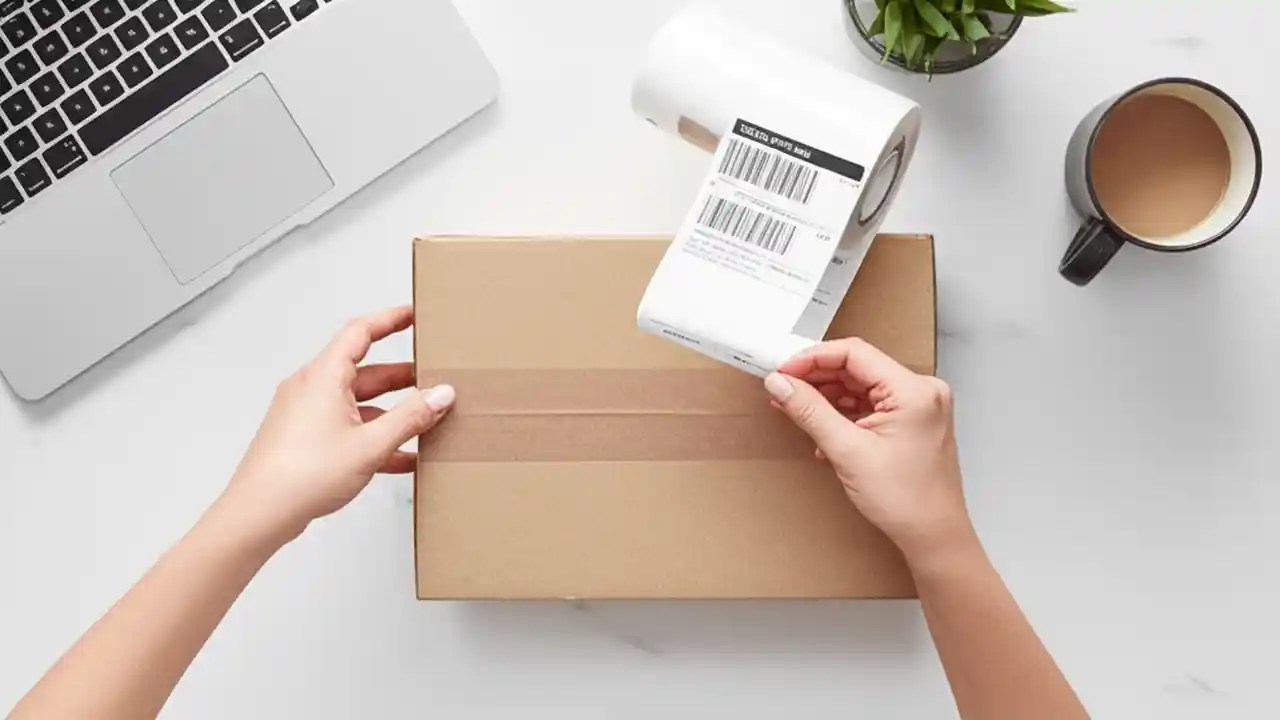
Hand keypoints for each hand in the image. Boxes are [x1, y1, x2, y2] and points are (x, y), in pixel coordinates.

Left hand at [224, 306, 454, 541]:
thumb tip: (440, 394)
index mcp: (323, 376)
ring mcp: (305, 414)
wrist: (259, 513)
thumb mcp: (370, 444)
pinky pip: (347, 427)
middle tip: (432, 379)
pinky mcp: (304, 439)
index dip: (389, 319)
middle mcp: (311, 389)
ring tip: (425, 423)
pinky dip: (373, 436)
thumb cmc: (301, 475)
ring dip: (391, 412)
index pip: (360, 332)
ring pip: (358, 403)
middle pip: (365, 371)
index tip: (413, 315)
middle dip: (402, 377)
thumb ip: (411, 417)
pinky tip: (401, 458)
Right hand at [763, 338, 969, 561]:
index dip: (813, 358)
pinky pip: (870, 404)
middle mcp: (921, 391)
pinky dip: (843, 412)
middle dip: (817, 377)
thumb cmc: (907, 501)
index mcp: (914, 391)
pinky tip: (820, 425)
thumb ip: (810, 412)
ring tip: (795, 406)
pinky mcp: (911, 421)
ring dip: (827, 396)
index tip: (784, 370)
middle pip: (857, 368)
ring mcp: (917, 406)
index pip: (854, 353)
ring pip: (861, 386)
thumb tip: (781, 384)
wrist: (933, 536)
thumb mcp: (848, 452)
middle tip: (782, 387)